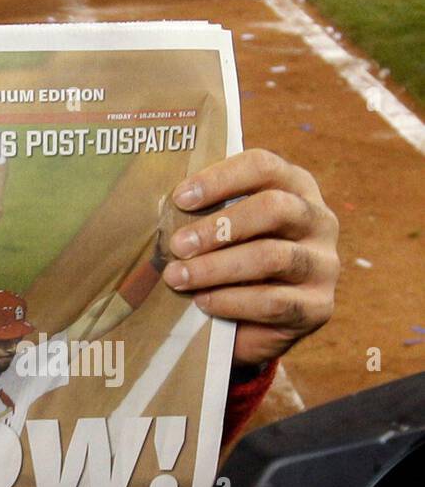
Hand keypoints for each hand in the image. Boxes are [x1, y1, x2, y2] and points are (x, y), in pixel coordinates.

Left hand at [158, 150, 338, 366]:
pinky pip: (275, 302)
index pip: (263, 166)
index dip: (220, 179)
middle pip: (274, 208)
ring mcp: (324, 264)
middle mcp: (318, 219)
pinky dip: (232, 301)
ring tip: (178, 277)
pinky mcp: (319, 306)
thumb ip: (204, 210)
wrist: (253, 320)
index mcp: (294, 186)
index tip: (180, 198)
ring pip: (272, 256)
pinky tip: (202, 301)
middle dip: (219, 226)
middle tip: (177, 245)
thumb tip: (162, 203)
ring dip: (217, 267)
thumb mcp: (220, 228)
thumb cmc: (228, 257)